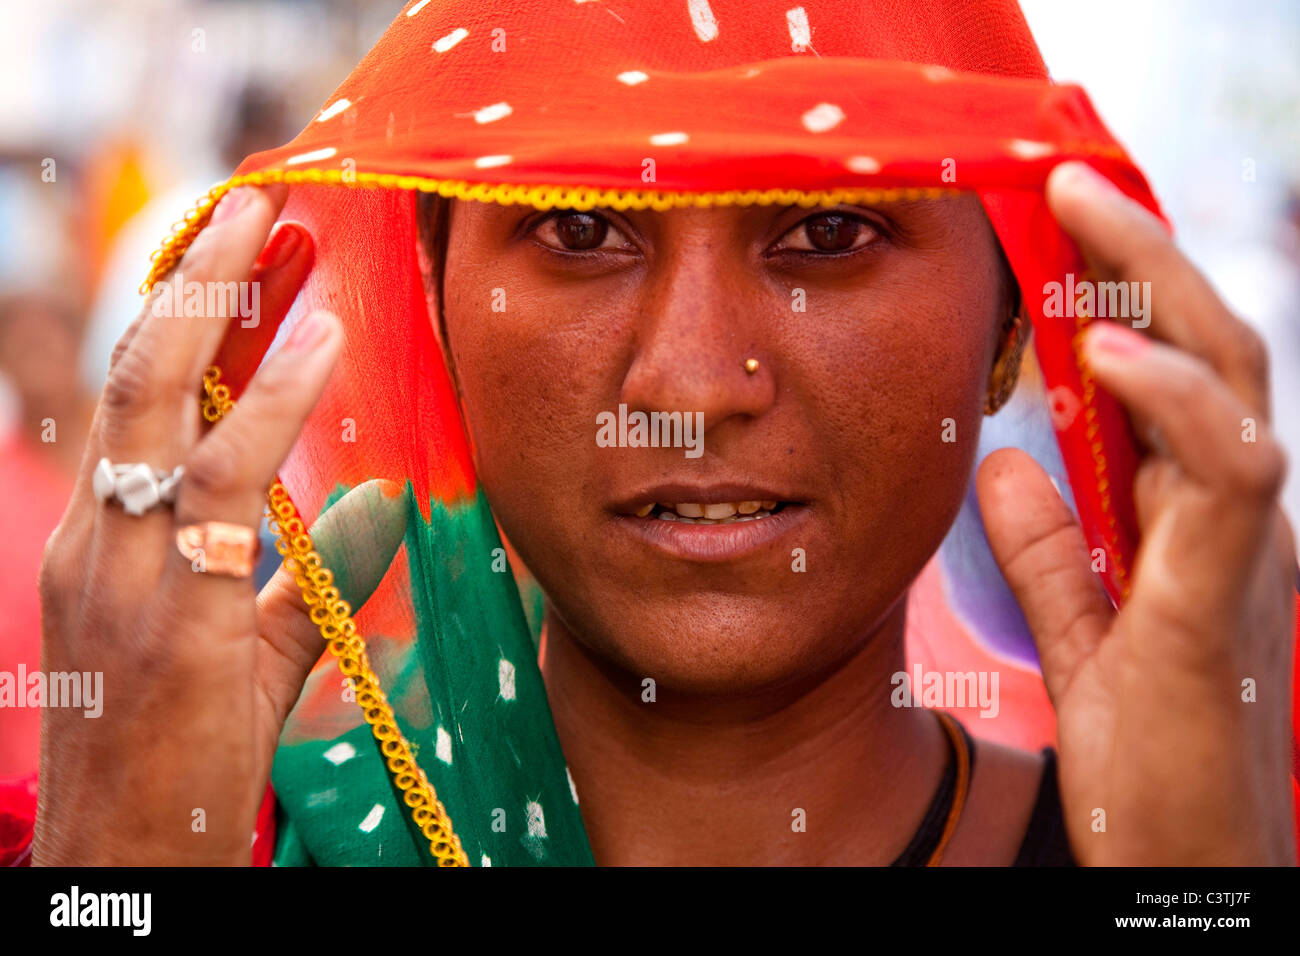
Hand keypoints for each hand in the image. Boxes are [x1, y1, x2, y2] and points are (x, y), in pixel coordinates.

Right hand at [33, 185, 347, 864]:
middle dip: (192, 279)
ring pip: (158, 399)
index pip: (139, 398)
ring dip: (221, 304)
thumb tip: (385, 502)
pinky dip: (271, 403)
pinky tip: (322, 343)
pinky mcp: (167, 604)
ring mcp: (122, 566)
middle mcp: (99, 535)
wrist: (128, 860)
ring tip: (276, 229)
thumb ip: (308, 570)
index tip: (242, 252)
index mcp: (105, 537)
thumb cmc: (179, 755)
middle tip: (255, 202)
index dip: (186, 316)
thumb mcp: (245, 646)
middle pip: (135, 370)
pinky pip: (222, 480)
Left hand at [977, 161, 1296, 864]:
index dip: (1132, 289)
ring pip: (1233, 381)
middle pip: (1209, 346)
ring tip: (1090, 224)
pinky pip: (1226, 471)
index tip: (1062, 225)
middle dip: (1146, 254)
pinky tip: (1112, 355)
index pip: (1175, 371)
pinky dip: (1174, 403)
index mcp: (1195, 514)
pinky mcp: (1222, 597)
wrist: (1188, 862)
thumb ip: (1050, 546)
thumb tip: (1006, 459)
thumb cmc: (1146, 751)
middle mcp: (1234, 515)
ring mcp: (1242, 549)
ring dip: (1163, 293)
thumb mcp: (1082, 629)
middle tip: (1070, 183)